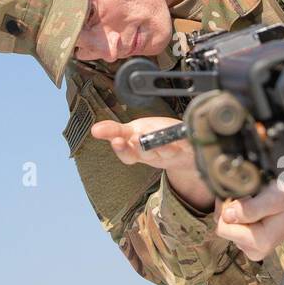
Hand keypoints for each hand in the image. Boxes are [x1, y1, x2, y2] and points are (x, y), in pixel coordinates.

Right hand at [90, 117, 212, 210]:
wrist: (184, 154)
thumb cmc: (155, 139)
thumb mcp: (131, 133)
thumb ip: (114, 131)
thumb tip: (95, 130)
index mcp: (139, 151)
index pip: (127, 153)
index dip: (122, 149)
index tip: (117, 141)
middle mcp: (155, 154)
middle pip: (146, 153)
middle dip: (141, 146)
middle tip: (136, 139)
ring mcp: (172, 152)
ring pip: (166, 151)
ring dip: (162, 146)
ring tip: (162, 140)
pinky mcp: (189, 147)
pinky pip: (188, 142)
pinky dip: (186, 139)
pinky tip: (184, 134)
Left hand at [215, 182, 283, 261]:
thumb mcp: (273, 199)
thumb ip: (250, 209)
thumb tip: (227, 215)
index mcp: (259, 242)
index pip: (223, 228)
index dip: (230, 210)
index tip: (243, 200)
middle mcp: (254, 250)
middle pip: (225, 228)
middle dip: (233, 211)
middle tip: (249, 200)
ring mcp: (251, 248)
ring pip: (229, 228)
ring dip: (237, 213)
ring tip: (255, 205)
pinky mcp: (250, 244)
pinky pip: (234, 229)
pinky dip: (241, 218)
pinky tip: (254, 211)